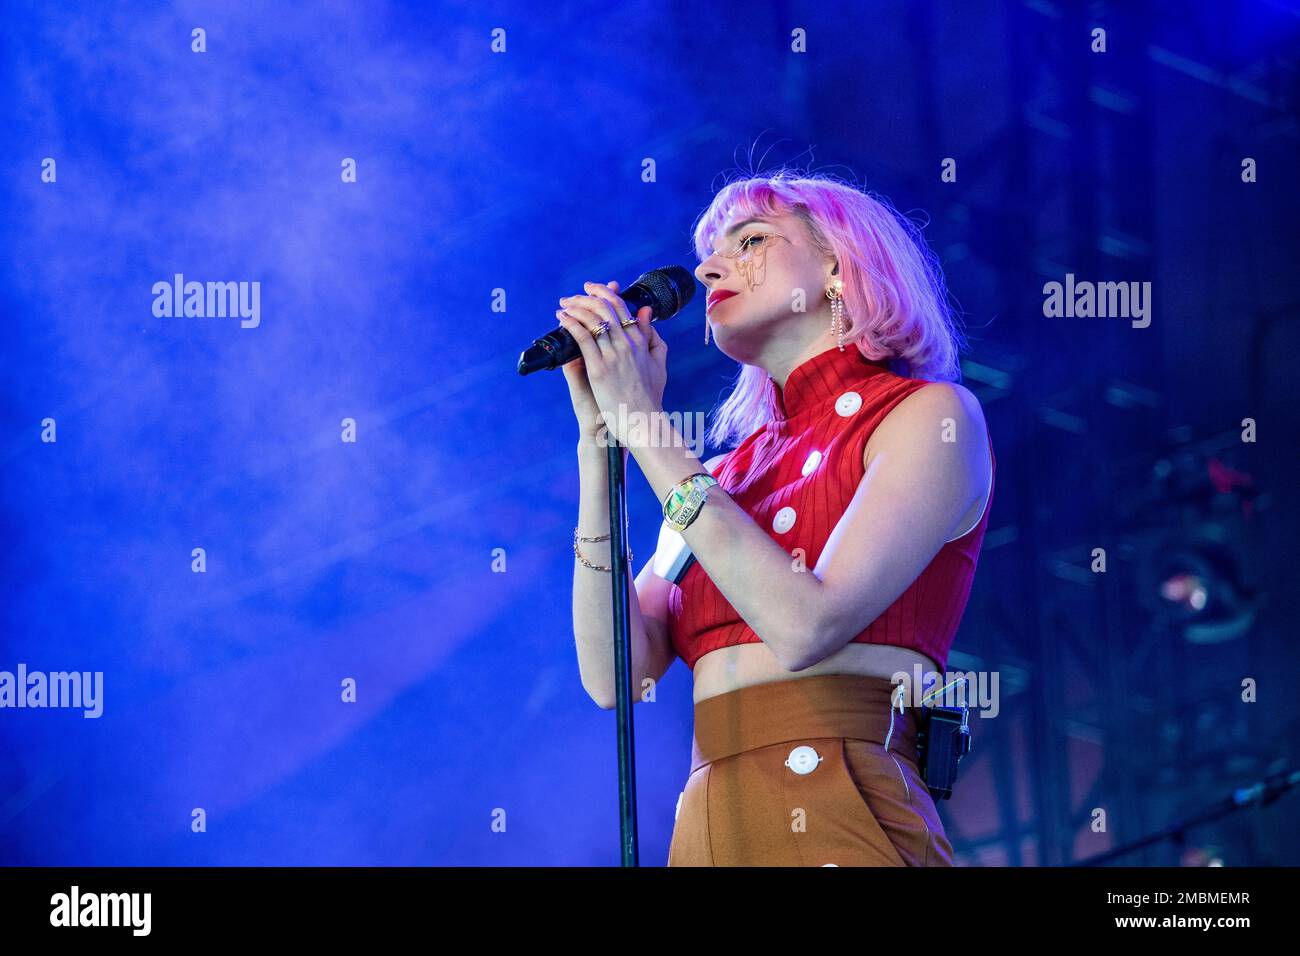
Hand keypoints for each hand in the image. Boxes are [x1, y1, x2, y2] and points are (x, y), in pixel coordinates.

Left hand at [556, 280, 667, 446]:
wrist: (643, 422)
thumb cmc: (649, 397)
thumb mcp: (658, 363)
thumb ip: (653, 337)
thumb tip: (646, 312)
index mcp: (641, 342)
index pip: (622, 307)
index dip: (605, 293)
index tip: (592, 288)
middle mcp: (627, 344)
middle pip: (605, 308)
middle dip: (586, 296)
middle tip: (573, 295)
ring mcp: (613, 355)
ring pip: (592, 319)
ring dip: (575, 307)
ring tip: (564, 305)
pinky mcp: (599, 369)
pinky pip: (583, 338)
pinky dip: (571, 324)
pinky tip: (562, 318)